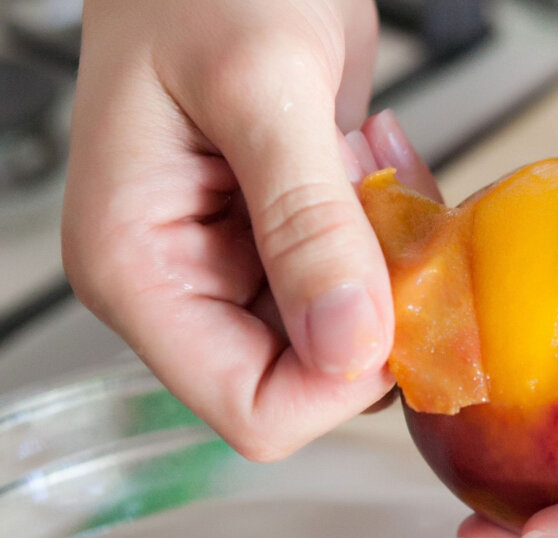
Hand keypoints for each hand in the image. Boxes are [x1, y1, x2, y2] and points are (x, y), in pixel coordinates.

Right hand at [63, 0, 436, 459]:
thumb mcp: (262, 86)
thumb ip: (304, 220)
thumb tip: (347, 341)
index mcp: (141, 270)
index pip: (251, 408)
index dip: (338, 378)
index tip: (391, 301)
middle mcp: (185, 284)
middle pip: (308, 383)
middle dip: (379, 315)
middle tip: (393, 218)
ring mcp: (240, 265)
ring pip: (350, 335)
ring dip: (393, 267)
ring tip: (375, 169)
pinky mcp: (287, 238)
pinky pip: (365, 281)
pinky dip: (394, 232)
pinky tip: (373, 157)